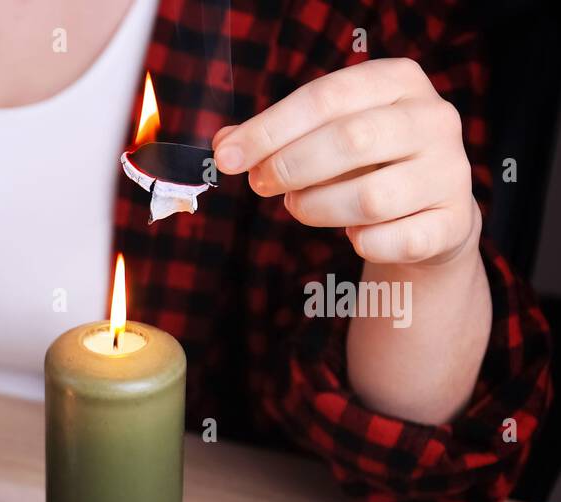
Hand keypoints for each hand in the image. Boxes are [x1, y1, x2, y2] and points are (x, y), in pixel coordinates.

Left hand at [213, 58, 477, 265]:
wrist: (430, 213)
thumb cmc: (367, 165)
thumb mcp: (325, 135)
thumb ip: (275, 137)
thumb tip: (224, 145)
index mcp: (398, 82)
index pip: (326, 97)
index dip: (270, 129)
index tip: (228, 157)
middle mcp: (433, 120)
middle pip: (351, 140)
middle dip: (291, 166)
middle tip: (261, 185)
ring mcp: (450, 172)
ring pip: (371, 198)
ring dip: (319, 208)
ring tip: (300, 206)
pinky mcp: (452, 223)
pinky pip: (395, 241)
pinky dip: (363, 243)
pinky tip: (352, 236)